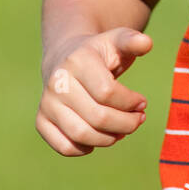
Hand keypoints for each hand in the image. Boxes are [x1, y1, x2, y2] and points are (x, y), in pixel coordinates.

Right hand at [36, 27, 152, 156]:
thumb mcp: (117, 40)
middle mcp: (57, 82)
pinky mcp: (41, 120)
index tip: (142, 102)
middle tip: (138, 120)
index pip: (107, 92)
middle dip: (126, 123)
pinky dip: (85, 149)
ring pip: (81, 135)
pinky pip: (64, 147)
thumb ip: (133, 40)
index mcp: (77, 61)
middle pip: (98, 117)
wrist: (66, 58)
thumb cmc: (99, 52)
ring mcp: (47, 103)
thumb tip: (146, 43)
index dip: (131, 102)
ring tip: (123, 130)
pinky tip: (100, 137)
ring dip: (109, 138)